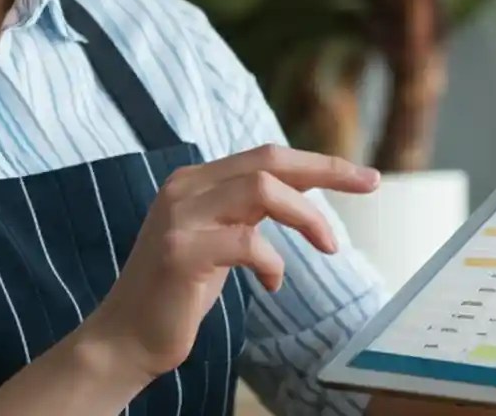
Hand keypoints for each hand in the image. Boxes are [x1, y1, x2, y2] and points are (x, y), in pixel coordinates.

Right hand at [94, 145, 380, 380]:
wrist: (126, 338)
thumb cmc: (179, 291)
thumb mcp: (219, 238)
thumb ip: (248, 210)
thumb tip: (299, 192)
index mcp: (195, 180)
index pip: (266, 156)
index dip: (319, 162)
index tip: (364, 176)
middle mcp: (185, 188)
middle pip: (269, 161)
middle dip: (327, 169)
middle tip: (370, 184)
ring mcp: (180, 218)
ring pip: (262, 189)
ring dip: (306, 217)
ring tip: (327, 245)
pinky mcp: (181, 252)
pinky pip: (247, 242)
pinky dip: (273, 262)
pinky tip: (272, 283)